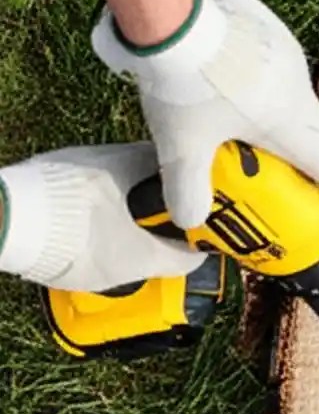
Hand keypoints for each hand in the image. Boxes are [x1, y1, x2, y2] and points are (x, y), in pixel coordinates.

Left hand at [0, 143, 206, 291]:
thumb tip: (196, 258)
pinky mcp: (44, 179)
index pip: (174, 161)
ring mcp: (68, 165)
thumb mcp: (135, 258)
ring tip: (132, 234)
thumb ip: (174, 257)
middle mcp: (99, 155)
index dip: (191, 182)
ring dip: (125, 205)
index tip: (203, 202)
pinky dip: (96, 210)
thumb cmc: (77, 238)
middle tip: (169, 225)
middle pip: (143, 172)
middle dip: (157, 199)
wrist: (3, 227)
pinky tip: (93, 233)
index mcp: (127, 163)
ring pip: (112, 183)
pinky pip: (83, 192)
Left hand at [89, 0, 318, 228]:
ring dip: (286, 108)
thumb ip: (188, 187)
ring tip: (245, 113)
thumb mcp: (181, 145)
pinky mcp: (271, 30)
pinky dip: (266, 76)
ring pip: (300, 93)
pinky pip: (280, 61)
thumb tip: (191, 219)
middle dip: (311, 145)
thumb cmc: (187, 86)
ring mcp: (288, 57)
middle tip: (283, 157)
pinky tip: (230, 75)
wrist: (173, 16)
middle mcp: (297, 92)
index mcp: (285, 125)